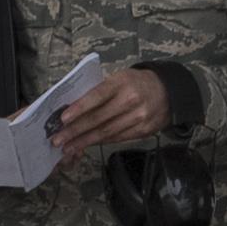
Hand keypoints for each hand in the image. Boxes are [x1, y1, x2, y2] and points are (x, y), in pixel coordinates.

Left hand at [54, 65, 172, 156]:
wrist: (168, 92)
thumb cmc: (136, 83)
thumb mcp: (120, 78)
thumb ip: (100, 90)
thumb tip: (73, 108)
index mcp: (122, 82)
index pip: (97, 96)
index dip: (79, 108)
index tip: (63, 119)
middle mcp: (131, 100)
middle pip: (99, 118)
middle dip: (76, 131)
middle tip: (58, 140)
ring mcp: (139, 117)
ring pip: (107, 132)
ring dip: (85, 141)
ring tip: (69, 147)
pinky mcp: (143, 131)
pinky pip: (117, 138)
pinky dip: (100, 142)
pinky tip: (87, 144)